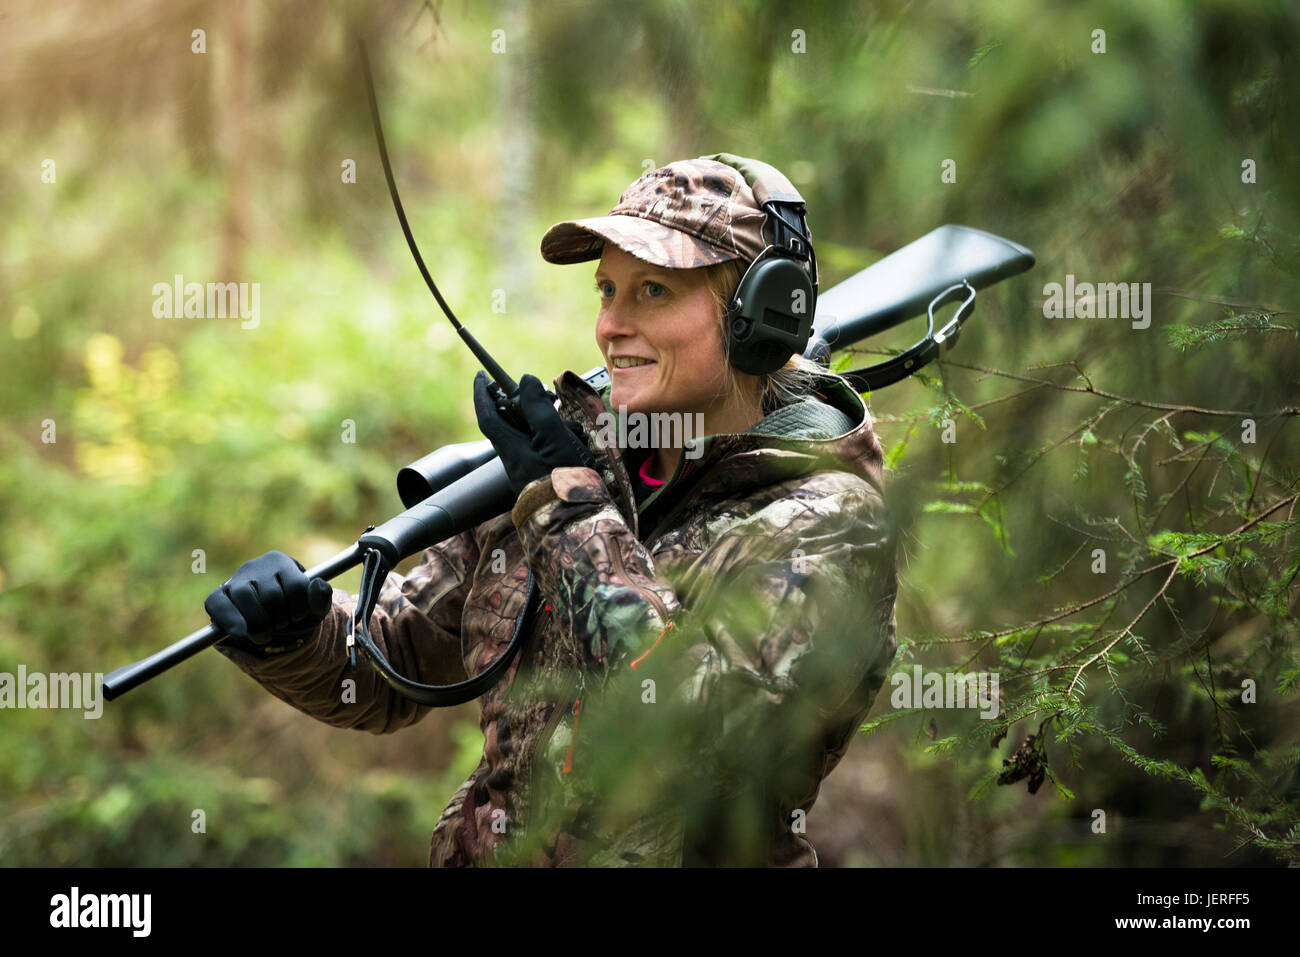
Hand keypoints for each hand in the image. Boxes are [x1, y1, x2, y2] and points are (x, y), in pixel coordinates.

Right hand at [204, 550, 332, 645]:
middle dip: (280, 620)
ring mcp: (236, 580)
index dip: (301, 609)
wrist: (268, 623)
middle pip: (272, 595)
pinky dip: (230, 619)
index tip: (298, 616)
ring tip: (265, 633)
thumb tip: (318, 585)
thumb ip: (320, 598)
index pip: (296, 586)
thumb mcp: (313, 608)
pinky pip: (218, 603)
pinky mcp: (218, 596)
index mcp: (280, 562)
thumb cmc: (291, 612)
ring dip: (260, 624)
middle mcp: (256, 566)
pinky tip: (240, 633)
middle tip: (280, 626)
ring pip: (246, 597)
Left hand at [474, 372, 594, 496]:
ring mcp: (529, 471)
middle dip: (533, 410)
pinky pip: (548, 452)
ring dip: (555, 429)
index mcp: (511, 448)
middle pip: (516, 424)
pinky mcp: (543, 479)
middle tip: (551, 404)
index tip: (482, 376)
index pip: (488, 415)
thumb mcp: (552, 436)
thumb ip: (537, 408)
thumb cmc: (563, 481)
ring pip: (536, 437)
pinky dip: (562, 444)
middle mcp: (515, 460)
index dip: (483, 393)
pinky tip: (579, 449)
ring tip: (575, 435)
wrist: (575, 523)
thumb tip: (525, 381)